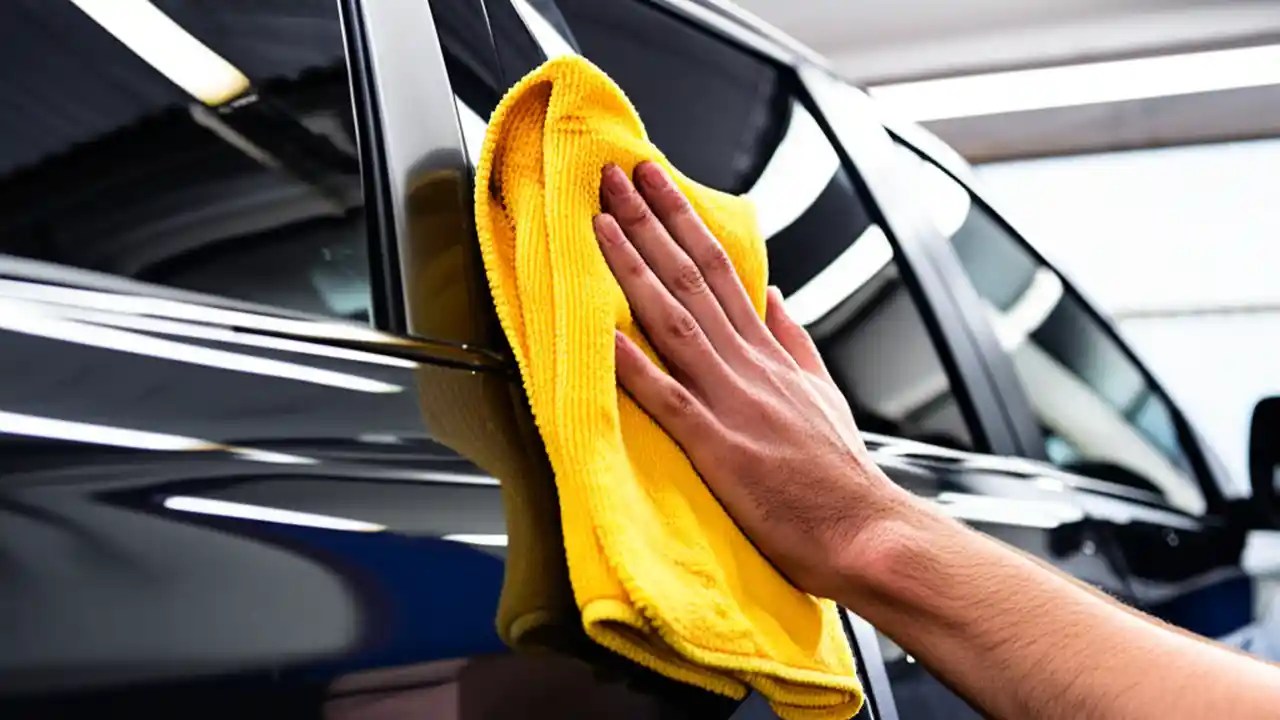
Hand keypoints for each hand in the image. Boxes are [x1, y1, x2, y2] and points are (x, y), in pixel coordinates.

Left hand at [594, 161, 907, 598]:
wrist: (865, 529)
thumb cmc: (839, 473)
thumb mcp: (823, 392)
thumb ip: (795, 342)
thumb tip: (776, 298)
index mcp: (768, 353)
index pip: (719, 269)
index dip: (683, 221)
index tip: (655, 183)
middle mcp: (748, 366)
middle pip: (691, 278)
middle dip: (649, 223)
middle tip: (613, 176)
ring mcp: (733, 402)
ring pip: (675, 321)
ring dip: (635, 270)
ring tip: (601, 226)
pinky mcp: (719, 446)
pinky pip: (669, 399)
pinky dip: (635, 367)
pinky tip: (603, 335)